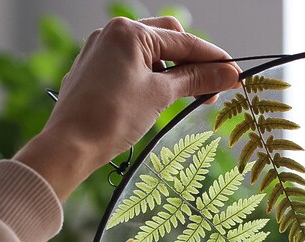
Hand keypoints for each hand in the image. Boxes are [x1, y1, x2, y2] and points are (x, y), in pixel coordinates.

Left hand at [14, 16, 239, 199]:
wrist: (69, 146)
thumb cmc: (111, 118)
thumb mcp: (160, 96)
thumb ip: (196, 80)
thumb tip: (229, 73)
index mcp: (129, 31)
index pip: (184, 41)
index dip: (214, 59)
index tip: (236, 74)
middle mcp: (112, 33)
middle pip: (168, 39)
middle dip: (192, 62)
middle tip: (211, 90)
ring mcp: (100, 50)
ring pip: (150, 53)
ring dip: (172, 72)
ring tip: (187, 99)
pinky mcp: (93, 70)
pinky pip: (131, 65)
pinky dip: (151, 78)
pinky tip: (160, 98)